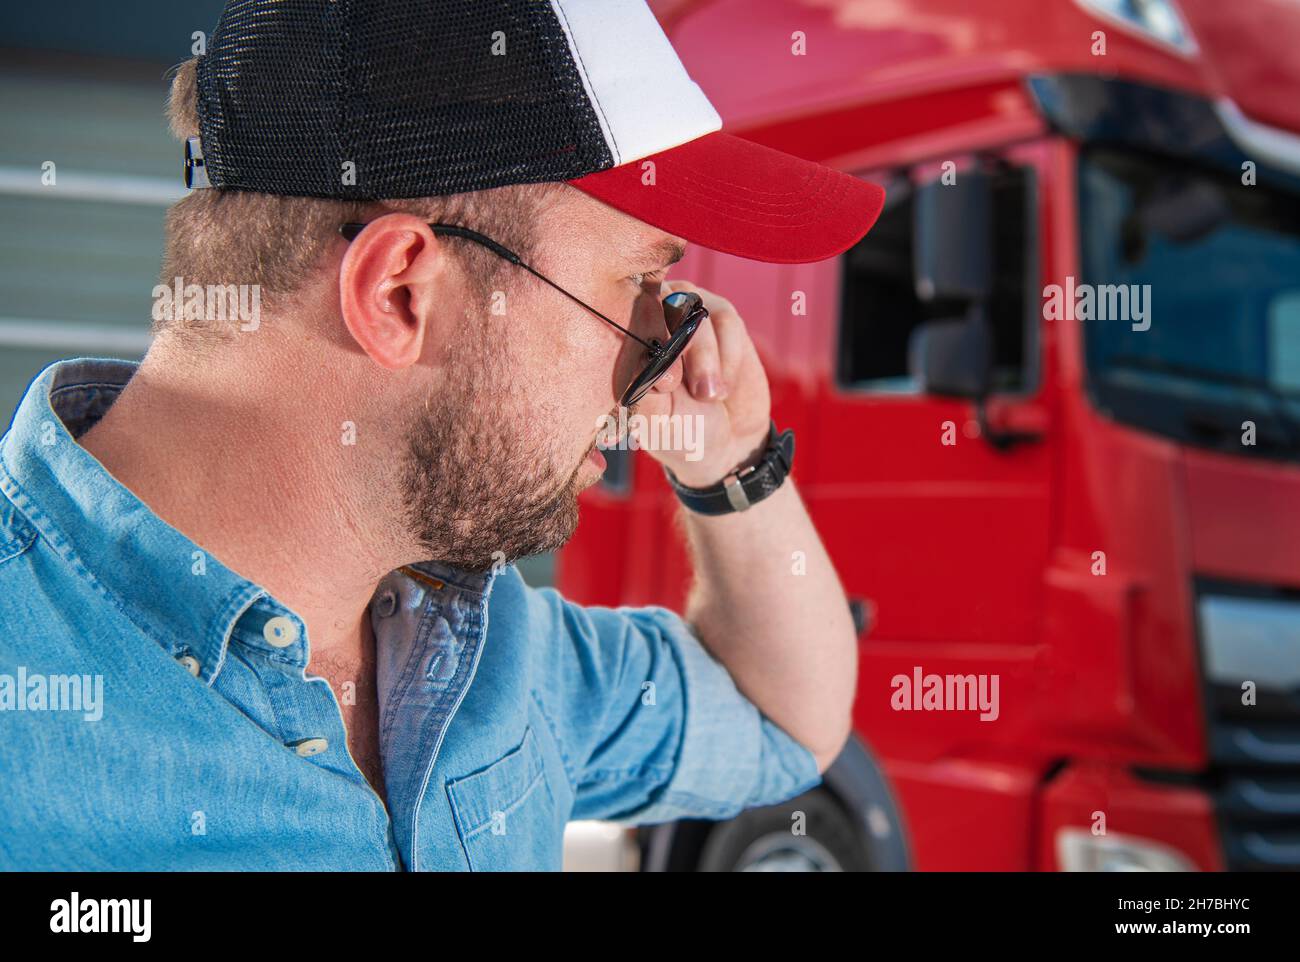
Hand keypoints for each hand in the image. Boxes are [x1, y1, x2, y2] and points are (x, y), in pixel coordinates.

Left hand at [631, 280, 771, 487]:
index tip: (666, 381)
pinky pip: (726, 321)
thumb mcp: (657, 421)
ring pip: (697, 310)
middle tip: (699, 394)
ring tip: (710, 396)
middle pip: (664, 304)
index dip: (648, 336)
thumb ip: (646, 390)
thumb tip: (642, 360)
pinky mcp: (722, 321)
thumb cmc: (680, 433)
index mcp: (625, 342)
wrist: (727, 444)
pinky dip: (729, 357)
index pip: (625, 313)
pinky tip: (725, 386)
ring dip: (708, 357)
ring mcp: (688, 316)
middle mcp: (653, 319)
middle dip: (685, 349)